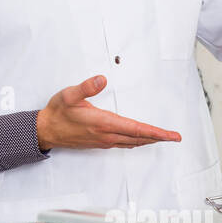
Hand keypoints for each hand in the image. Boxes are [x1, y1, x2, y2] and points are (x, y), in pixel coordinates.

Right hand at [36, 75, 181, 151]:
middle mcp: (107, 135)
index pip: (137, 129)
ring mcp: (104, 141)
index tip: (171, 135)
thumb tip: (102, 79)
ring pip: (133, 142)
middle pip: (139, 138)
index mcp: (104, 123)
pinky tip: (141, 139)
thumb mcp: (69, 95)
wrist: (46, 131)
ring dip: (150, 140)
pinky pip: (125, 144)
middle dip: (159, 137)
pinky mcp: (101, 142)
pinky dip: (137, 141)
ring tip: (163, 138)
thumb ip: (86, 87)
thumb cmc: (58, 112)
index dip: (156, 132)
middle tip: (175, 137)